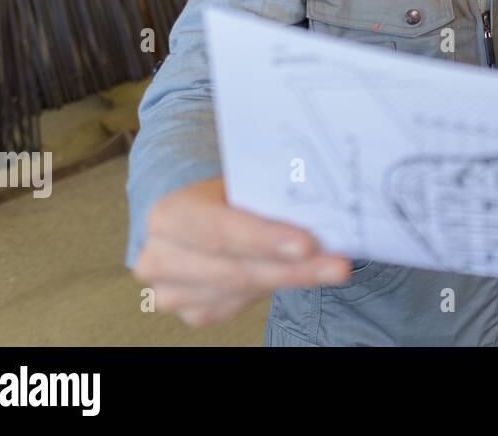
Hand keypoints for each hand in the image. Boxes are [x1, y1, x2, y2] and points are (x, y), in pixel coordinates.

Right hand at [132, 178, 349, 328]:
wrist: (201, 217)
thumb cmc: (226, 197)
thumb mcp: (243, 183)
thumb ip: (270, 194)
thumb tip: (323, 205)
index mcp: (169, 215)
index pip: (219, 231)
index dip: (263, 239)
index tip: (308, 245)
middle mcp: (159, 258)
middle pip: (235, 271)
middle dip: (293, 269)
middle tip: (337, 265)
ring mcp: (171, 292)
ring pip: (242, 292)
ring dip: (292, 280)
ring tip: (331, 268)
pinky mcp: (193, 313)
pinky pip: (239, 307)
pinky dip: (272, 290)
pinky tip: (294, 274)